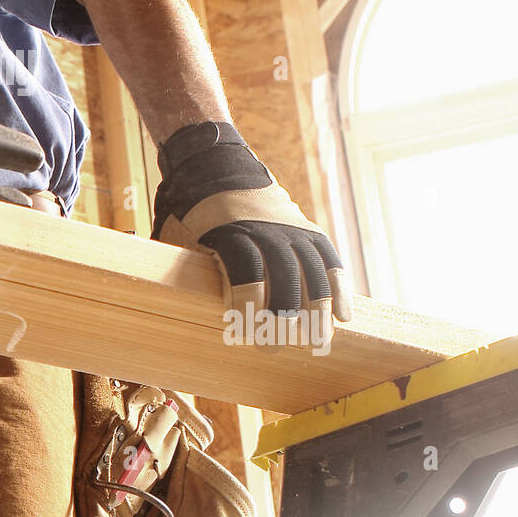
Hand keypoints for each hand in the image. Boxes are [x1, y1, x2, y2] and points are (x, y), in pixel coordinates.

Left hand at [152, 122, 352, 342]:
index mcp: (231, 229)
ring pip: (313, 268)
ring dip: (318, 308)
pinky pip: (328, 257)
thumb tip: (176, 312)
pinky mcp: (306, 228)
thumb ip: (185, 269)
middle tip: (276, 348)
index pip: (246, 268)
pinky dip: (338, 287)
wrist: (217, 168)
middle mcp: (266, 227)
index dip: (248, 303)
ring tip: (318, 343)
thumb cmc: (192, 214)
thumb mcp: (180, 236)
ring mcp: (291, 226)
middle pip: (284, 272)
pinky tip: (341, 316)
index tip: (244, 335)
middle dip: (283, 314)